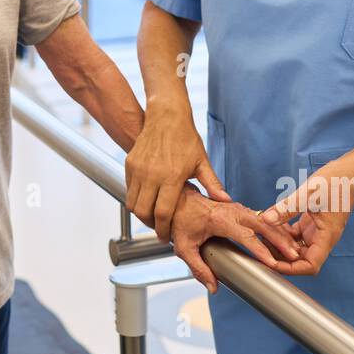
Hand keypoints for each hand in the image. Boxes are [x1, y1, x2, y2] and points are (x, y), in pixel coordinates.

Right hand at [126, 102, 231, 241]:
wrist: (166, 116)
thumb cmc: (185, 138)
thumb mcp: (201, 161)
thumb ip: (212, 184)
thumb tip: (226, 201)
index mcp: (171, 177)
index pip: (162, 213)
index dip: (163, 229)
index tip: (166, 237)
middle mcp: (151, 174)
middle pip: (143, 212)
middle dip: (150, 225)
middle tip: (159, 229)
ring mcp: (138, 169)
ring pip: (132, 202)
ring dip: (141, 213)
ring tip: (152, 216)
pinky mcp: (130, 164)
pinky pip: (128, 188)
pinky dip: (135, 198)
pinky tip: (146, 198)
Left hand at [169, 186, 306, 292]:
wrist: (178, 199)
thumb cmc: (180, 220)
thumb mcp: (184, 247)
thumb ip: (198, 267)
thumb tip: (213, 286)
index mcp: (219, 218)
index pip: (246, 235)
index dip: (260, 250)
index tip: (272, 262)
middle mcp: (232, 210)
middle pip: (262, 225)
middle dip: (279, 240)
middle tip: (294, 255)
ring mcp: (237, 208)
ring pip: (265, 220)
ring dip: (280, 234)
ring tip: (294, 249)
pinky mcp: (240, 209)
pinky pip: (261, 218)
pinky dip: (274, 228)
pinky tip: (284, 239)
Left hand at [260, 155, 353, 275]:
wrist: (351, 170)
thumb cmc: (336, 181)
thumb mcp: (307, 194)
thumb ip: (286, 208)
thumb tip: (265, 219)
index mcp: (326, 236)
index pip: (310, 265)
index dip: (291, 268)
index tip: (273, 263)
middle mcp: (323, 237)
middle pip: (301, 259)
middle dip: (282, 257)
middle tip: (262, 248)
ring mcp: (318, 230)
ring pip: (297, 246)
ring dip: (281, 243)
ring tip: (263, 235)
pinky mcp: (314, 221)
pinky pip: (297, 233)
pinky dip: (284, 231)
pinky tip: (272, 222)